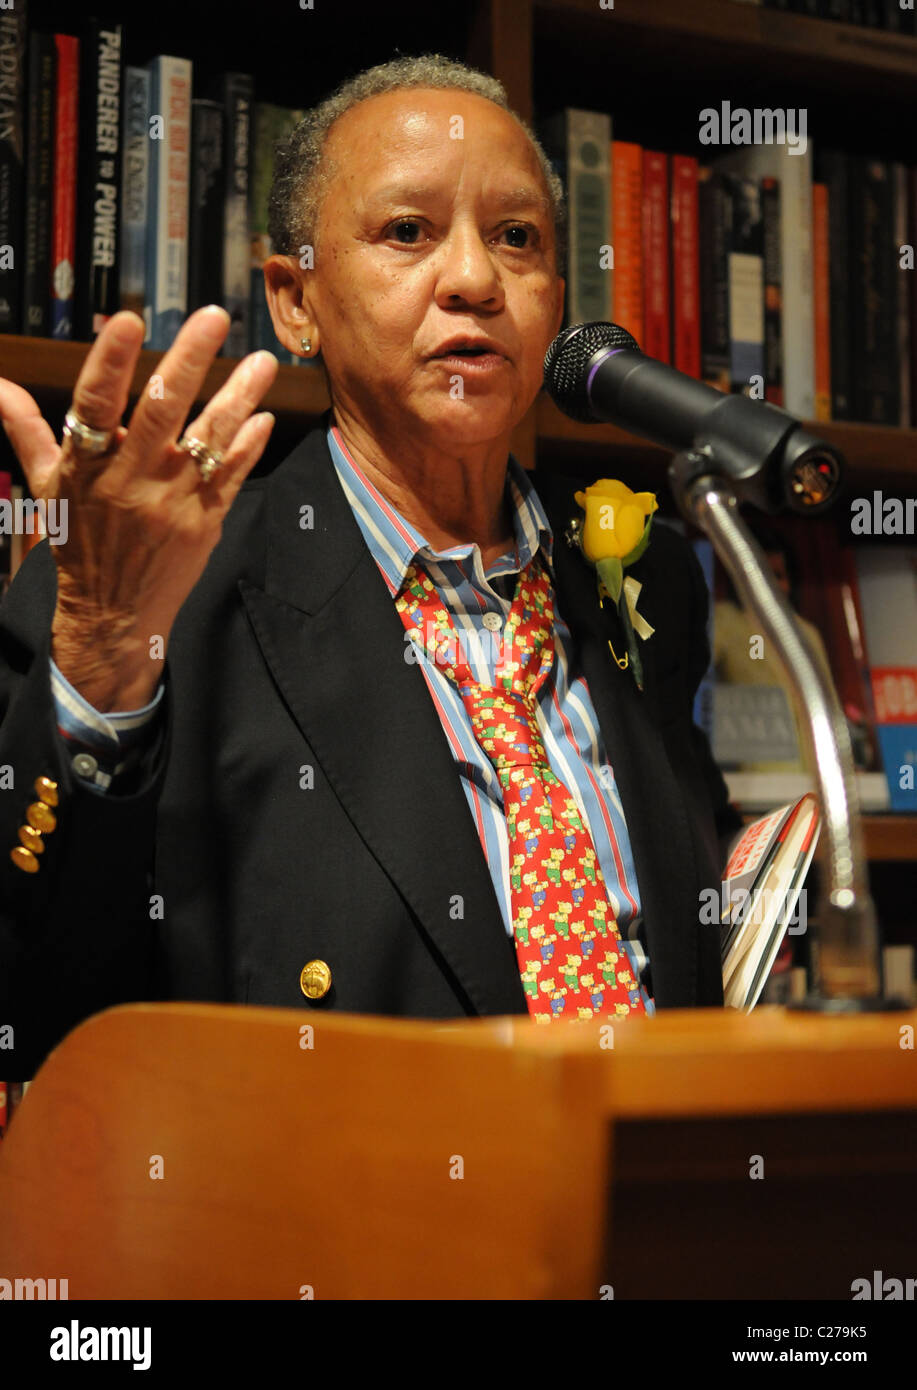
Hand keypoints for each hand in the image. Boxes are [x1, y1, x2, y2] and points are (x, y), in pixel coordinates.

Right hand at [0, 306, 277, 709]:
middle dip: (189, 360)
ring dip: (238, 396)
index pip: (94, 404)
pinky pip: (230, 476)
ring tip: (262, 361)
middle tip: (214, 316)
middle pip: (160, 410)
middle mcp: (129, 480)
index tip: (129, 320)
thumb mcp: (44, 485)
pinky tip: (263, 417)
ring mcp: (171, 501)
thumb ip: (27, 428)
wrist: (112, 613)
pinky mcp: (204, 522)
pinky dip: (248, 446)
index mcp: (86, 465)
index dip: (111, 361)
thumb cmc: (77, 541)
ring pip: (208, 439)